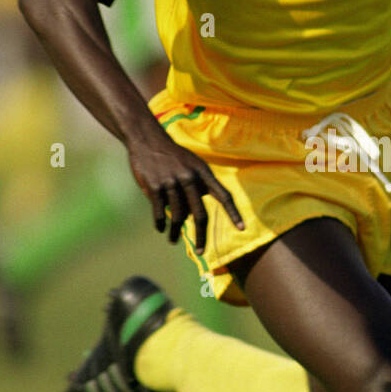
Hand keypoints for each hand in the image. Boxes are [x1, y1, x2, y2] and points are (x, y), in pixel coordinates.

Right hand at [126, 132, 243, 251]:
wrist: (148, 139)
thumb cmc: (174, 156)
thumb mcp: (192, 165)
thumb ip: (199, 186)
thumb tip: (197, 214)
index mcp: (203, 173)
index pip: (224, 195)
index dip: (234, 213)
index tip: (242, 228)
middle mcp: (190, 178)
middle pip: (200, 214)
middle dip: (202, 236)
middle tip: (201, 252)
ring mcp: (172, 182)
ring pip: (178, 216)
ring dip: (175, 232)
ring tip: (173, 240)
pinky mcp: (154, 186)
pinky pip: (160, 212)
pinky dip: (161, 223)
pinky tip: (161, 228)